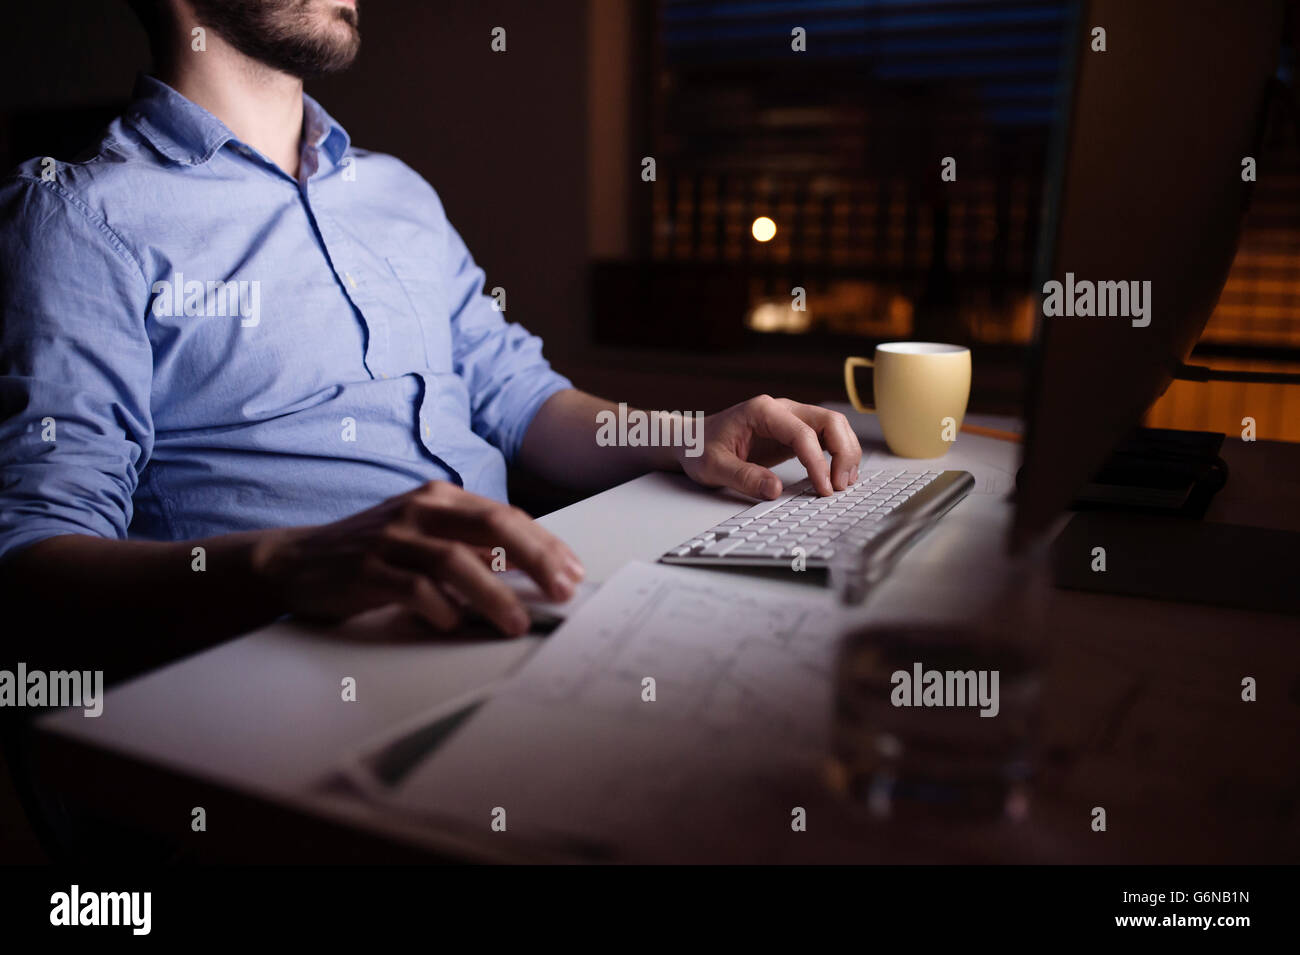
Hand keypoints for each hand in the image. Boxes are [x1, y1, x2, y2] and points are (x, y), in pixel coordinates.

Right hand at [254, 481, 583, 636]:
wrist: (296, 562)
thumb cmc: (372, 553)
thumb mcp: (426, 538)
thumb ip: (472, 547)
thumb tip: (530, 567)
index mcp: (439, 498)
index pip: (506, 516)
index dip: (545, 544)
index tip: (572, 572)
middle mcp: (419, 509)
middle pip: (491, 527)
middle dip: (535, 559)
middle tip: (562, 591)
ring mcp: (391, 538)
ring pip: (455, 560)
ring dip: (493, 594)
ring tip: (517, 622)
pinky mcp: (366, 569)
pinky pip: (413, 587)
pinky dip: (440, 607)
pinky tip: (454, 624)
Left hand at [674, 395, 861, 499]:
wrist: (692, 440)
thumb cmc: (700, 448)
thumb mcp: (713, 466)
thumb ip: (744, 477)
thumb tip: (776, 490)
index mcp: (762, 411)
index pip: (802, 432)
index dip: (818, 462)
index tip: (822, 488)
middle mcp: (781, 409)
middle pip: (830, 421)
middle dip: (843, 452)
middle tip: (839, 486)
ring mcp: (790, 419)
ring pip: (834, 426)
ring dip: (845, 452)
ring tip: (843, 483)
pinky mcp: (793, 433)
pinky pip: (826, 438)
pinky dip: (837, 454)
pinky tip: (837, 475)